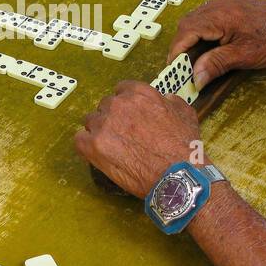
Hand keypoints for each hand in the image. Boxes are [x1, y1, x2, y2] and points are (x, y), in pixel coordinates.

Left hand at [74, 80, 203, 198]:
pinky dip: (86, 145)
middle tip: (123, 134)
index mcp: (139, 93)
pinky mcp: (93, 146)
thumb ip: (171, 101)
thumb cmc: (184, 146)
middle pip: (105, 106)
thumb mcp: (185, 114)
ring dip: (99, 131)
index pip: (121, 89)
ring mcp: (103, 125)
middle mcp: (118, 105)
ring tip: (110, 147)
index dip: (125, 103)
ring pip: (91, 121)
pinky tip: (95, 153)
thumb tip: (165, 98)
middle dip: (112, 118)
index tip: (129, 114)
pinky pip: (79, 139)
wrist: (177, 175)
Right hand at [169, 0, 265, 88]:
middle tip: (182, 65)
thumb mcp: (243, 57)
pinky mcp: (231, 2)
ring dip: (192, 37)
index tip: (173, 67)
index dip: (177, 50)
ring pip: (197, 18)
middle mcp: (220, 3)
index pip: (187, 30)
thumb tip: (195, 78)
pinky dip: (202, 29)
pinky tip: (209, 44)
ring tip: (194, 57)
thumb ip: (215, 64)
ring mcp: (226, 0)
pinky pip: (208, 14)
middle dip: (182, 44)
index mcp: (221, 15)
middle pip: (189, 22)